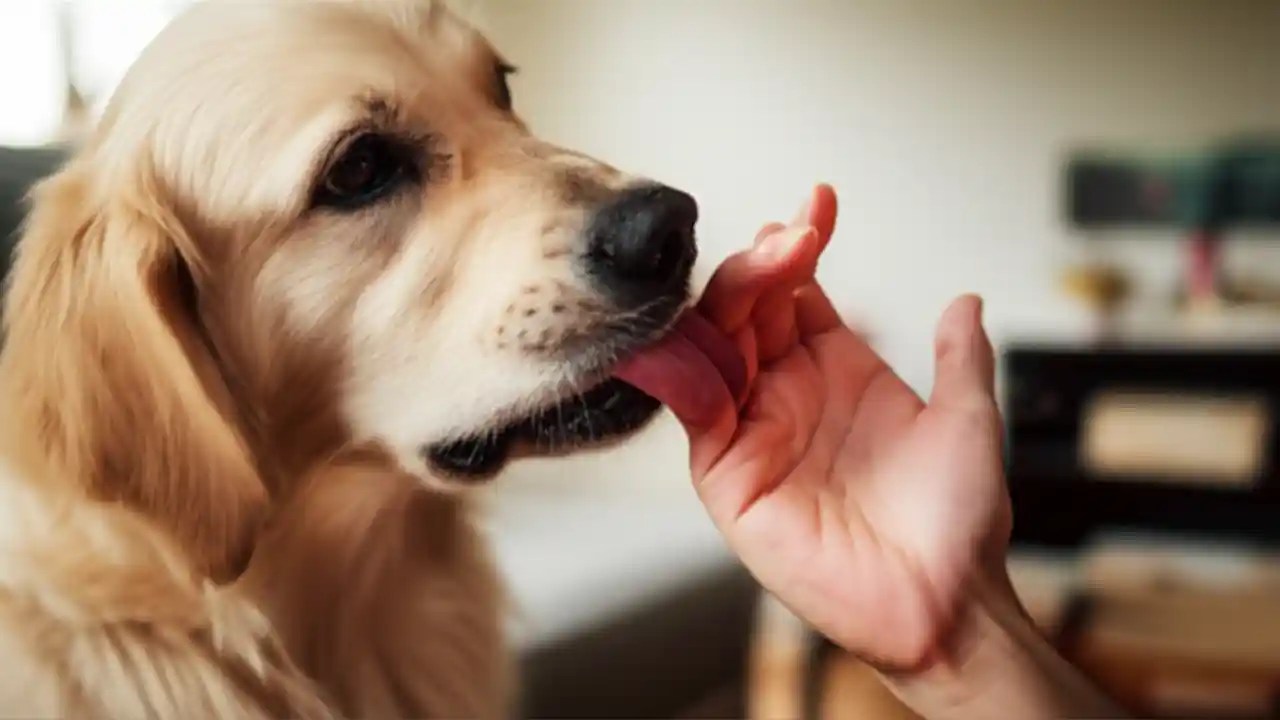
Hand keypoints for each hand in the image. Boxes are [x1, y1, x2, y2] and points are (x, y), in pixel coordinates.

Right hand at [683, 185, 1011, 668]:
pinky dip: (686, 366)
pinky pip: (693, 410)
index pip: (795, 292)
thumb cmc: (957, 526)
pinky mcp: (728, 474)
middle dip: (763, 263)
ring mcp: (753, 429)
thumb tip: (965, 301)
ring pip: (713, 345)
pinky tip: (704, 330)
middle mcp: (786, 394)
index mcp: (836, 373)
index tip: (819, 204)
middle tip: (793, 236)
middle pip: (747, 308)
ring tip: (768, 263)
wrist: (945, 603)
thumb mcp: (967, 423)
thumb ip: (960, 360)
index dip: (798, 245)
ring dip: (730, 298)